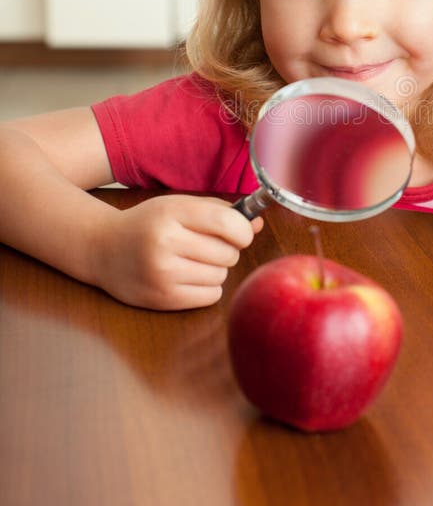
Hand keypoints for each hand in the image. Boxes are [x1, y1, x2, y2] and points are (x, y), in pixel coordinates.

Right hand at [94, 195, 262, 309]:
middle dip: (226, 249)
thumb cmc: (148, 224)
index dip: (243, 230)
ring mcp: (162, 274)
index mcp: (171, 213)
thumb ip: (220, 211)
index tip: (240, 231)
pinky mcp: (162, 299)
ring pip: (221, 275)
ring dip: (215, 269)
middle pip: (228, 253)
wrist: (102, 249)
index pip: (228, 223)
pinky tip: (188, 276)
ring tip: (193, 260)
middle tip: (206, 245)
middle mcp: (165, 243)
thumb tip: (258, 223)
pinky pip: (210, 296)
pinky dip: (207, 287)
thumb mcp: (179, 206)